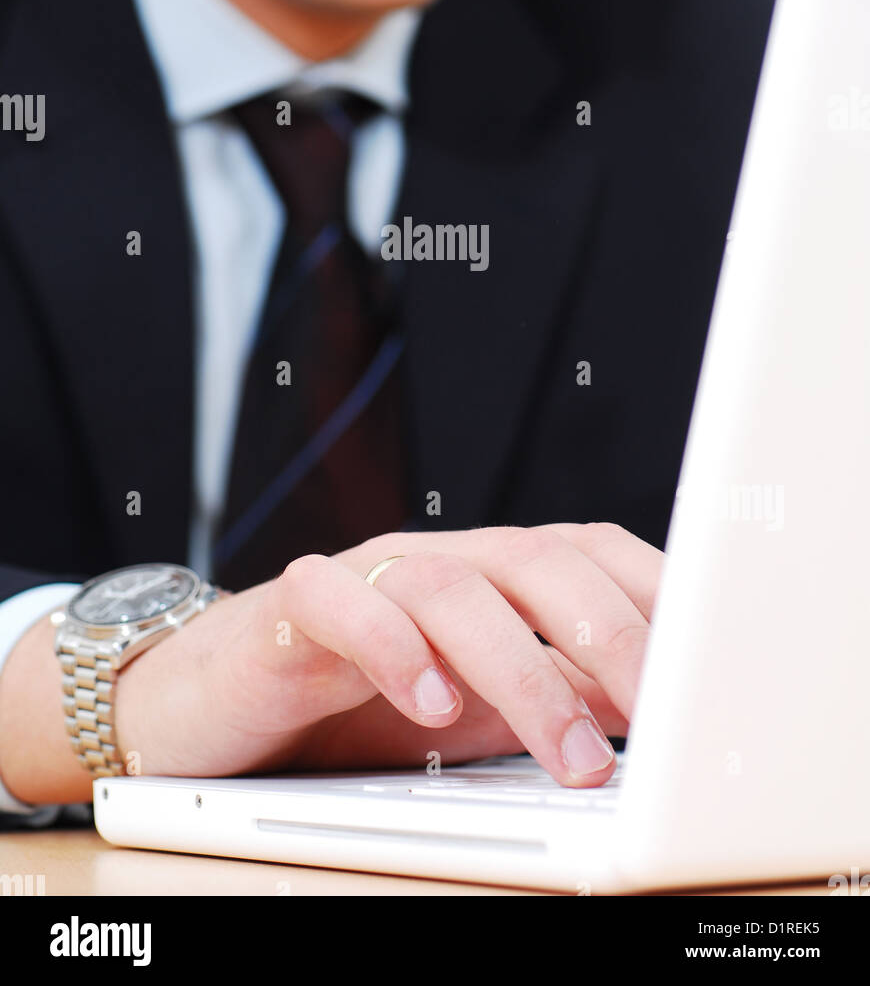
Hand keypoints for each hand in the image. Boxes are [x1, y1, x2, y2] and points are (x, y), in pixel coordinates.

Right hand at [112, 522, 662, 789]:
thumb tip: (649, 708)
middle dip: (609, 635)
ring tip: (566, 751)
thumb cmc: (349, 702)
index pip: (589, 553)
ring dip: (521, 670)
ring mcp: (366, 577)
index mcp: (490, 575)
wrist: (217, 701)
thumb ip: (551, 694)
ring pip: (452, 587)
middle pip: (537, 560)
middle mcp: (437, 561)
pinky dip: (391, 648)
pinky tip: (427, 706)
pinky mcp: (291, 606)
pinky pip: (341, 604)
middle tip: (657, 716)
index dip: (654, 595)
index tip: (709, 662)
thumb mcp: (473, 709)